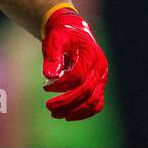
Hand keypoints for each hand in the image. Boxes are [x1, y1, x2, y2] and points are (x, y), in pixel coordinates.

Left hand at [41, 4, 107, 119]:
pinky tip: (69, 115)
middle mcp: (100, 68)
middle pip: (86, 91)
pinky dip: (85, 112)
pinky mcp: (100, 85)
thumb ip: (52, 57)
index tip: (46, 88)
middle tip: (49, 107)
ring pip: (93, 101)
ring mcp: (102, 78)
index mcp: (90, 55)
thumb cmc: (62, 36)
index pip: (78, 75)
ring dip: (75, 111)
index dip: (62, 85)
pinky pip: (97, 103)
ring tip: (56, 114)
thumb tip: (49, 75)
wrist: (73, 32)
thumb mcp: (54, 40)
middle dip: (66, 102)